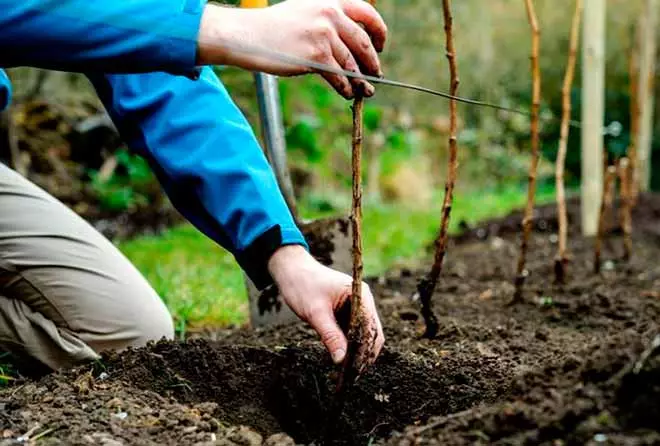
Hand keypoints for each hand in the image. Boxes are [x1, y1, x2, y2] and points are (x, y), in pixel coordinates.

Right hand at [198, 0, 387, 98]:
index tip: (381, 45)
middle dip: (373, 61)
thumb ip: (328, 19)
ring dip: (361, 80)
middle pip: (363, 42)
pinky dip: (346, 87)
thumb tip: (352, 44)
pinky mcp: (316, 56)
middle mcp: (330, 14)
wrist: (248, 35)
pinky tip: (347, 93)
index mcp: (330, 1)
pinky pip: (340, 76)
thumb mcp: (304, 11)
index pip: (367, 14)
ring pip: (352, 63)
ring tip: (364, 90)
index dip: (379, 31)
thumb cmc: (273, 27)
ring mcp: (324, 35)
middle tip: (376, 73)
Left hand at [268, 245, 383, 369]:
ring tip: (348, 374)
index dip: (365, 349)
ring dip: (358, 353)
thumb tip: (341, 360)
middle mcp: (363, 301)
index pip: (370, 327)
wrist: (291, 270)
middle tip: (352, 376)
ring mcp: (357, 307)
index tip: (355, 369)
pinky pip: (354, 333)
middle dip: (364, 354)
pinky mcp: (348, 313)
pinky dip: (350, 347)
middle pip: (372, 333)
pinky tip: (343, 361)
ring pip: (364, 335)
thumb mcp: (315, 313)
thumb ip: (330, 335)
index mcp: (360, 294)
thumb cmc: (302, 285)